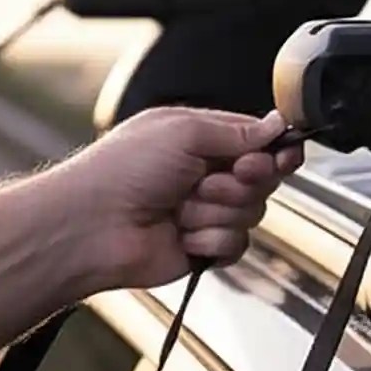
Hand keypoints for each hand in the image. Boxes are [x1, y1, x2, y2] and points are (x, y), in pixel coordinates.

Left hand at [51, 107, 303, 291]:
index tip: (281, 156)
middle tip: (211, 180)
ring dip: (217, 211)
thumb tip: (275, 124)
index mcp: (201, 139)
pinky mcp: (204, 246)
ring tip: (181, 208)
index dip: (275, 150)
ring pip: (252, 212)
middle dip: (242, 181)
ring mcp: (206, 212)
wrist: (89, 227)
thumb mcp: (184, 130)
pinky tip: (181, 234)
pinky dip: (210, 239)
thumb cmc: (122, 169)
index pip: (258, 141)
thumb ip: (237, 130)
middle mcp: (207, 174)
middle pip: (263, 178)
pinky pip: (236, 244)